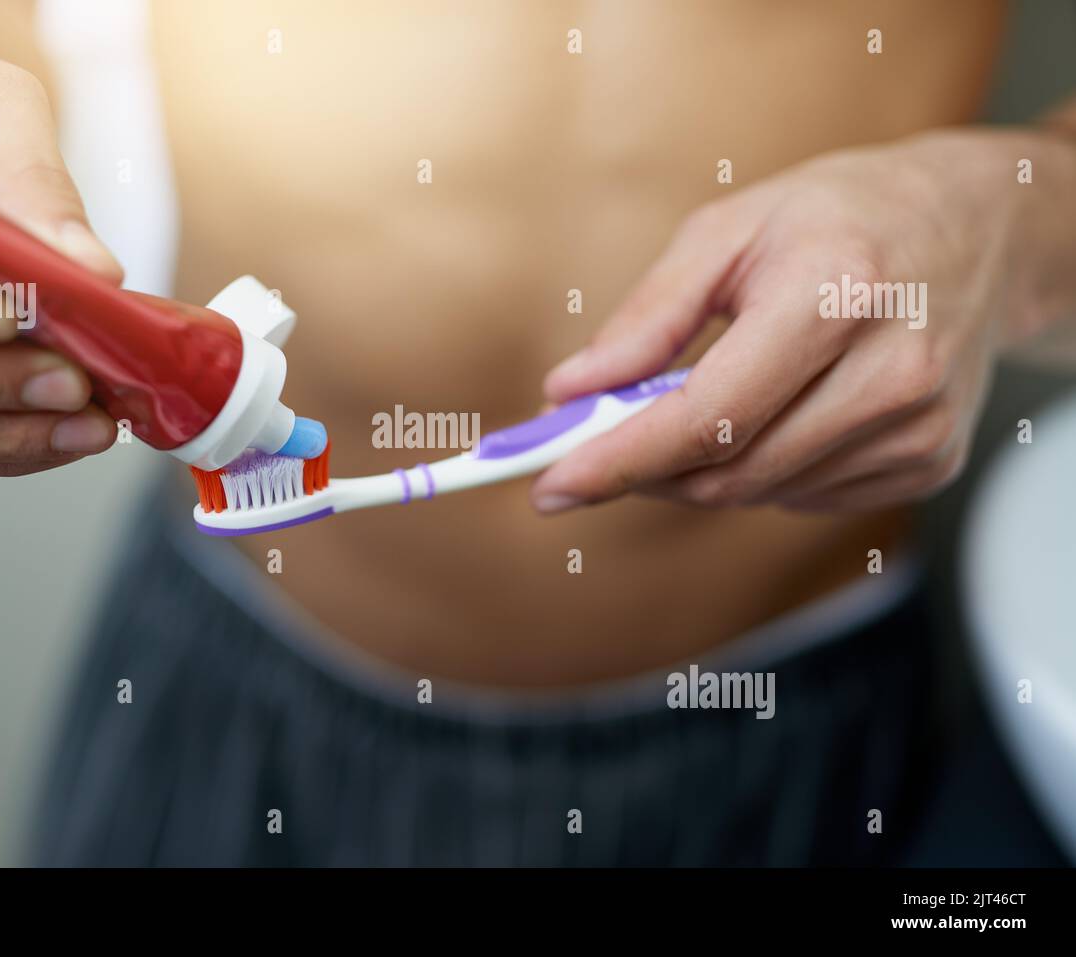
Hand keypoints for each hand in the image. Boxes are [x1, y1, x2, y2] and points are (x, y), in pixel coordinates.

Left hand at [533, 130, 1065, 513]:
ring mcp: (920, 426)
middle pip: (730, 471)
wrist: (977, 227)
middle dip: (646, 468)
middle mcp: (892, 370)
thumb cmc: (839, 217)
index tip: (552, 484)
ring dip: (702, 466)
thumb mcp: (729, 230)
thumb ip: (647, 317)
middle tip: (596, 445)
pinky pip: (804, 496)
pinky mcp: (931, 461)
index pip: (709, 417)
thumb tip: (570, 391)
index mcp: (835, 293)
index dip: (620, 460)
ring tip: (701, 401)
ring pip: (761, 493)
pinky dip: (760, 469)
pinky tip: (775, 411)